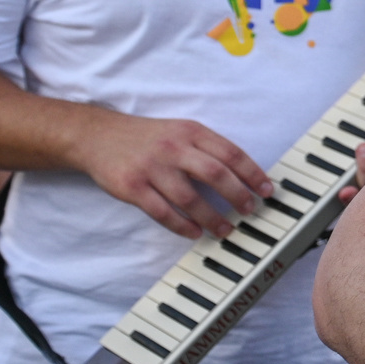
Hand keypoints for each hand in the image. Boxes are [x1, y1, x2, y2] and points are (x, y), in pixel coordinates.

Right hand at [70, 113, 272, 239]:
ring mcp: (151, 168)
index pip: (231, 153)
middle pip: (215, 174)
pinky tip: (195, 232)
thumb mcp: (181, 131)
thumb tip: (244, 174)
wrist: (97, 136)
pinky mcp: (131, 187)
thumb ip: (208, 148)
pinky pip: (162, 212)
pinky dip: (182, 225)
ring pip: (189, 198)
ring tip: (225, 229)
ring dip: (212, 217)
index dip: (253, 173)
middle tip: (250, 211)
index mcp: (191, 132)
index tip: (267, 190)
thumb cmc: (148, 138)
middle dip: (237, 196)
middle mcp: (173, 148)